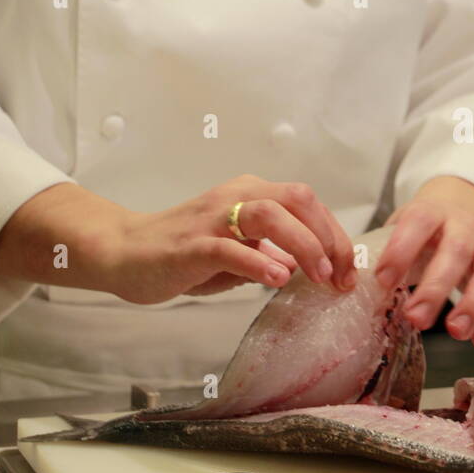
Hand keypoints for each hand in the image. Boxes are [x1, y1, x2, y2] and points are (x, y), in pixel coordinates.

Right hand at [104, 174, 356, 304]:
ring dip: (303, 244)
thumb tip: (302, 269)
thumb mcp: (234, 252)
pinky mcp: (191, 245)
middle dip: (328, 236)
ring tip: (319, 277)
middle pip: (296, 198)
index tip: (348, 272)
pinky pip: (230, 247)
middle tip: (341, 277)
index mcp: (249, 194)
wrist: (125, 251)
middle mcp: (234, 197)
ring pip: (269, 215)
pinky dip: (258, 261)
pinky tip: (278, 278)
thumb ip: (266, 255)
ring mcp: (212, 219)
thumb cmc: (182, 253)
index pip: (306, 203)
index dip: (334, 234)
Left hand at [375, 176, 473, 350]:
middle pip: (457, 251)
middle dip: (436, 287)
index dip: (401, 249)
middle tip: (416, 318)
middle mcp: (464, 227)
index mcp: (432, 212)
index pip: (418, 223)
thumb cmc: (424, 227)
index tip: (382, 280)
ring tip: (456, 332)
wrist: (465, 205)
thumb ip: (381, 250)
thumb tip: (347, 281)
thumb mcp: (401, 226)